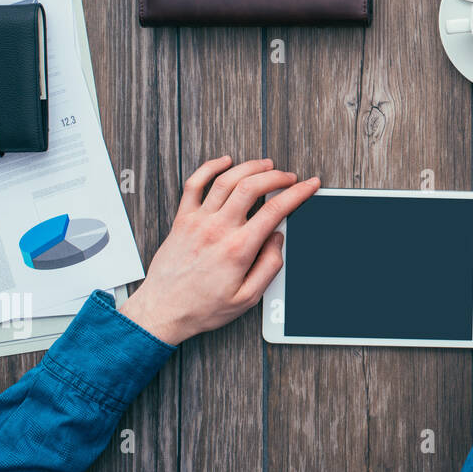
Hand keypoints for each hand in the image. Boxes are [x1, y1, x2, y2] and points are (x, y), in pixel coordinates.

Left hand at [120, 156, 320, 344]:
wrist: (163, 310)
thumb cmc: (203, 307)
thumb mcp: (247, 298)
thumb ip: (269, 267)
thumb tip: (278, 240)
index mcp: (238, 249)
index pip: (275, 210)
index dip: (298, 193)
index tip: (309, 185)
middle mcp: (218, 229)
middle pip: (252, 187)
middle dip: (276, 176)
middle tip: (289, 177)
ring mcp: (198, 221)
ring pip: (226, 180)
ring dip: (250, 167)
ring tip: (266, 165)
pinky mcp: (182, 220)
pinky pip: (194, 184)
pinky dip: (209, 167)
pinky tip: (224, 161)